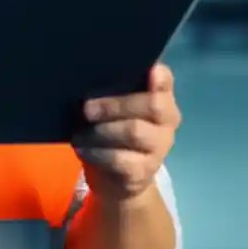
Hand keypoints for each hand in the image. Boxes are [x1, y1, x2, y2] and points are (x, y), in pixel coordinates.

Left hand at [71, 63, 180, 204]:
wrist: (118, 179)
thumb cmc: (113, 131)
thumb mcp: (115, 109)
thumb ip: (115, 89)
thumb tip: (93, 69)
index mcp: (162, 101)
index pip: (166, 83)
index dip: (161, 77)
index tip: (151, 71)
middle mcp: (167, 123)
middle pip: (152, 105)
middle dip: (115, 104)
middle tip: (87, 109)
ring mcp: (158, 149)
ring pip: (134, 131)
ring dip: (101, 131)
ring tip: (80, 133)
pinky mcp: (143, 172)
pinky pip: (119, 159)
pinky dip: (96, 153)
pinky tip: (83, 150)